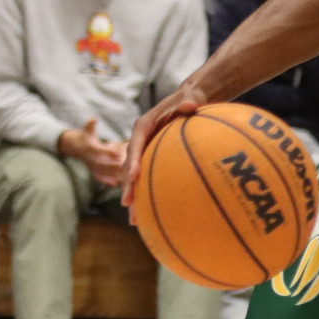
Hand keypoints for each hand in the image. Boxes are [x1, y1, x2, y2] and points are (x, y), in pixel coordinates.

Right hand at [58, 118, 128, 187]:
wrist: (76, 149)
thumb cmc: (86, 137)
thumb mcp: (87, 131)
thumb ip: (90, 126)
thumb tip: (93, 118)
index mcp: (89, 148)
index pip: (98, 151)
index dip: (108, 152)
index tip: (119, 154)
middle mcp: (90, 159)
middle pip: (103, 165)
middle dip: (115, 167)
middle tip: (128, 168)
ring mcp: (93, 168)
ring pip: (105, 174)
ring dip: (115, 176)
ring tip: (128, 178)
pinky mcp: (96, 174)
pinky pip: (104, 180)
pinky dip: (112, 182)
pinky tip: (122, 185)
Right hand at [122, 85, 207, 210]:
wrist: (190, 100)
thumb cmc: (189, 99)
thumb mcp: (189, 98)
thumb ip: (188, 103)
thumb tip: (190, 105)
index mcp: (145, 126)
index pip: (136, 144)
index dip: (133, 161)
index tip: (133, 177)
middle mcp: (141, 139)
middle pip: (130, 164)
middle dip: (128, 185)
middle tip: (127, 204)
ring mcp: (145, 150)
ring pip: (135, 175)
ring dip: (135, 195)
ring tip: (135, 220)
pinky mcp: (152, 159)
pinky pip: (147, 178)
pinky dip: (147, 194)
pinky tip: (150, 215)